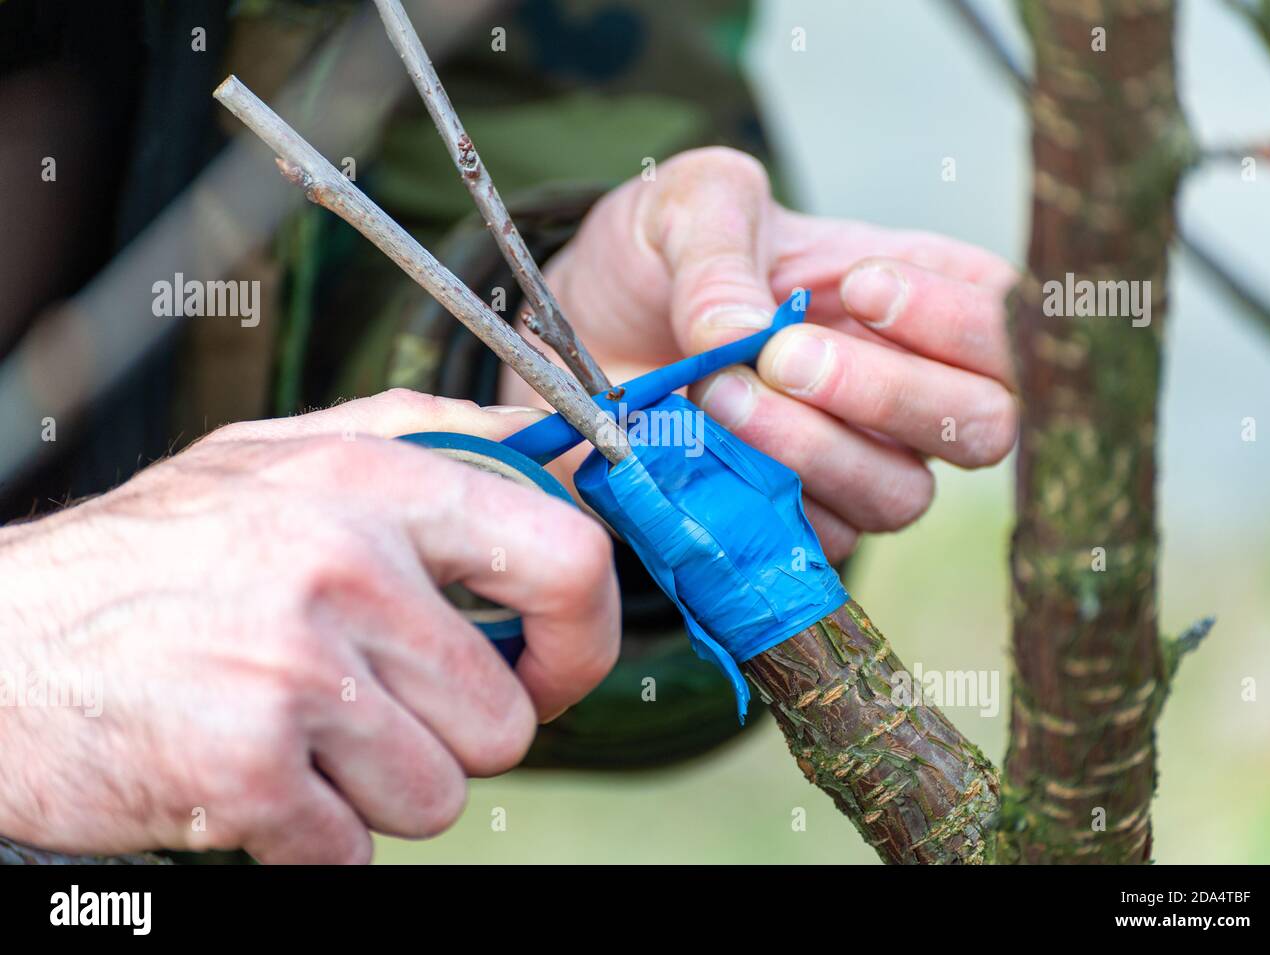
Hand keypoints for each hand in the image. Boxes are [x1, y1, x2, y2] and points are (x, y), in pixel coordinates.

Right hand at [0, 390, 617, 862]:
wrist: (0, 643)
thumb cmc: (156, 554)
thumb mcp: (293, 455)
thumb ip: (432, 444)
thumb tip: (562, 457)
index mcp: (373, 480)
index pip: (570, 557)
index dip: (588, 635)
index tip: (559, 664)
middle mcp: (344, 566)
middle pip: (506, 717)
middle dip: (455, 735)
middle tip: (380, 711)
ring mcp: (295, 669)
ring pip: (439, 792)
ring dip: (382, 787)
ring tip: (304, 733)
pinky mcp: (244, 768)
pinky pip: (355, 850)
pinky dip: (314, 837)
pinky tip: (262, 777)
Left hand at [501, 147, 1019, 559]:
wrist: (584, 330)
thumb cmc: (658, 256)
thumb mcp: (687, 207)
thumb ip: (721, 252)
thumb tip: (744, 336)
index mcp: (910, 291)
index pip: (1004, 320)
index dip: (958, 319)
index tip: (859, 288)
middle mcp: (904, 386)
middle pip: (984, 424)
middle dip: (889, 394)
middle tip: (785, 355)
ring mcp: (860, 462)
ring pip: (902, 493)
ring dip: (815, 450)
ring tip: (719, 393)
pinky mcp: (804, 524)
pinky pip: (822, 541)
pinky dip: (767, 502)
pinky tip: (706, 452)